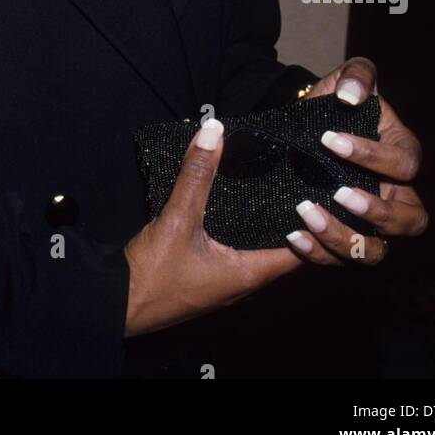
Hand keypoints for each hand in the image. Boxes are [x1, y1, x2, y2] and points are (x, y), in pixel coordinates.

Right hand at [124, 117, 303, 336]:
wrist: (115, 304)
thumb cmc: (152, 275)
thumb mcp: (177, 218)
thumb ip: (197, 175)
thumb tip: (215, 131)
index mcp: (247, 274)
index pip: (298, 253)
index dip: (313, 225)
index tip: (320, 194)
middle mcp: (242, 282)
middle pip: (281, 251)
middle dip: (290, 220)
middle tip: (299, 183)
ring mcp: (223, 282)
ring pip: (257, 252)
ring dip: (265, 226)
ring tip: (273, 189)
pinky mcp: (205, 277)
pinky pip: (236, 252)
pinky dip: (243, 231)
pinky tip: (234, 208)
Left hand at [286, 55, 427, 266]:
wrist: (305, 128)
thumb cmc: (334, 103)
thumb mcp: (346, 80)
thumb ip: (357, 77)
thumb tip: (352, 96)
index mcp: (402, 154)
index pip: (406, 163)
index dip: (373, 156)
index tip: (329, 139)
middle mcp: (396, 196)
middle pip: (411, 220)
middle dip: (377, 212)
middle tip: (340, 193)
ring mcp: (371, 225)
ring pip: (376, 251)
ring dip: (344, 238)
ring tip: (307, 213)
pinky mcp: (344, 240)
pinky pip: (340, 259)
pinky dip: (317, 252)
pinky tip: (293, 234)